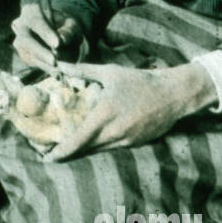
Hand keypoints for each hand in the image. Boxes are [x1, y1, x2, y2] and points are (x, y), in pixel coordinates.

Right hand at [11, 2, 82, 70]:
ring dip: (43, 64)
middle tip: (54, 61)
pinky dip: (45, 69)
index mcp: (31, 10)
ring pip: (27, 54)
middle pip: (26, 39)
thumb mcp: (71, 25)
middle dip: (40, 52)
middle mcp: (20, 25)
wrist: (60, 35)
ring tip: (60, 71)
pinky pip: (32, 63)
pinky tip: (58, 74)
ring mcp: (20, 41)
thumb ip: (68, 31)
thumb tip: (62, 41)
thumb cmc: (65, 26)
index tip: (57, 44)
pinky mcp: (24, 54)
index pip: (36, 20)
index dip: (45, 32)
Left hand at [43, 62, 216, 161]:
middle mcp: (114, 133)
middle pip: (85, 150)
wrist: (173, 95)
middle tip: (50, 154)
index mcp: (105, 116)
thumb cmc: (140, 81)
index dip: (61, 152)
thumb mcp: (110, 72)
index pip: (78, 140)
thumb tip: (60, 65)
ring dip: (82, 152)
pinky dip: (99, 147)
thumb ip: (82, 70)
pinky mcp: (135, 144)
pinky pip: (111, 148)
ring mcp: (126, 141)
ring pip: (98, 151)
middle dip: (67, 154)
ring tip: (66, 150)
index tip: (47, 157)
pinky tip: (91, 143)